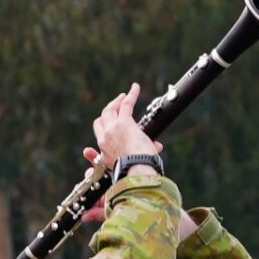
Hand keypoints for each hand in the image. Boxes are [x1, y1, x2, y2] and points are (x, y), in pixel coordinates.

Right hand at [78, 85, 161, 199]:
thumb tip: (158, 146)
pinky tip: (135, 87)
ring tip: (123, 96)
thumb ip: (145, 151)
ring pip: (109, 110)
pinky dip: (131, 95)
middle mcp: (104, 139)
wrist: (136, 170)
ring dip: (116, 102)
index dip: (104, 128)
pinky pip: (126, 104)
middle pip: (101, 119)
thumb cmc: (136, 170)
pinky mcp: (124, 122)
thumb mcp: (137, 163)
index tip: (110, 125)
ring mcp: (112, 130)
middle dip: (108, 111)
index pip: (100, 135)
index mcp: (104, 152)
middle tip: (115, 105)